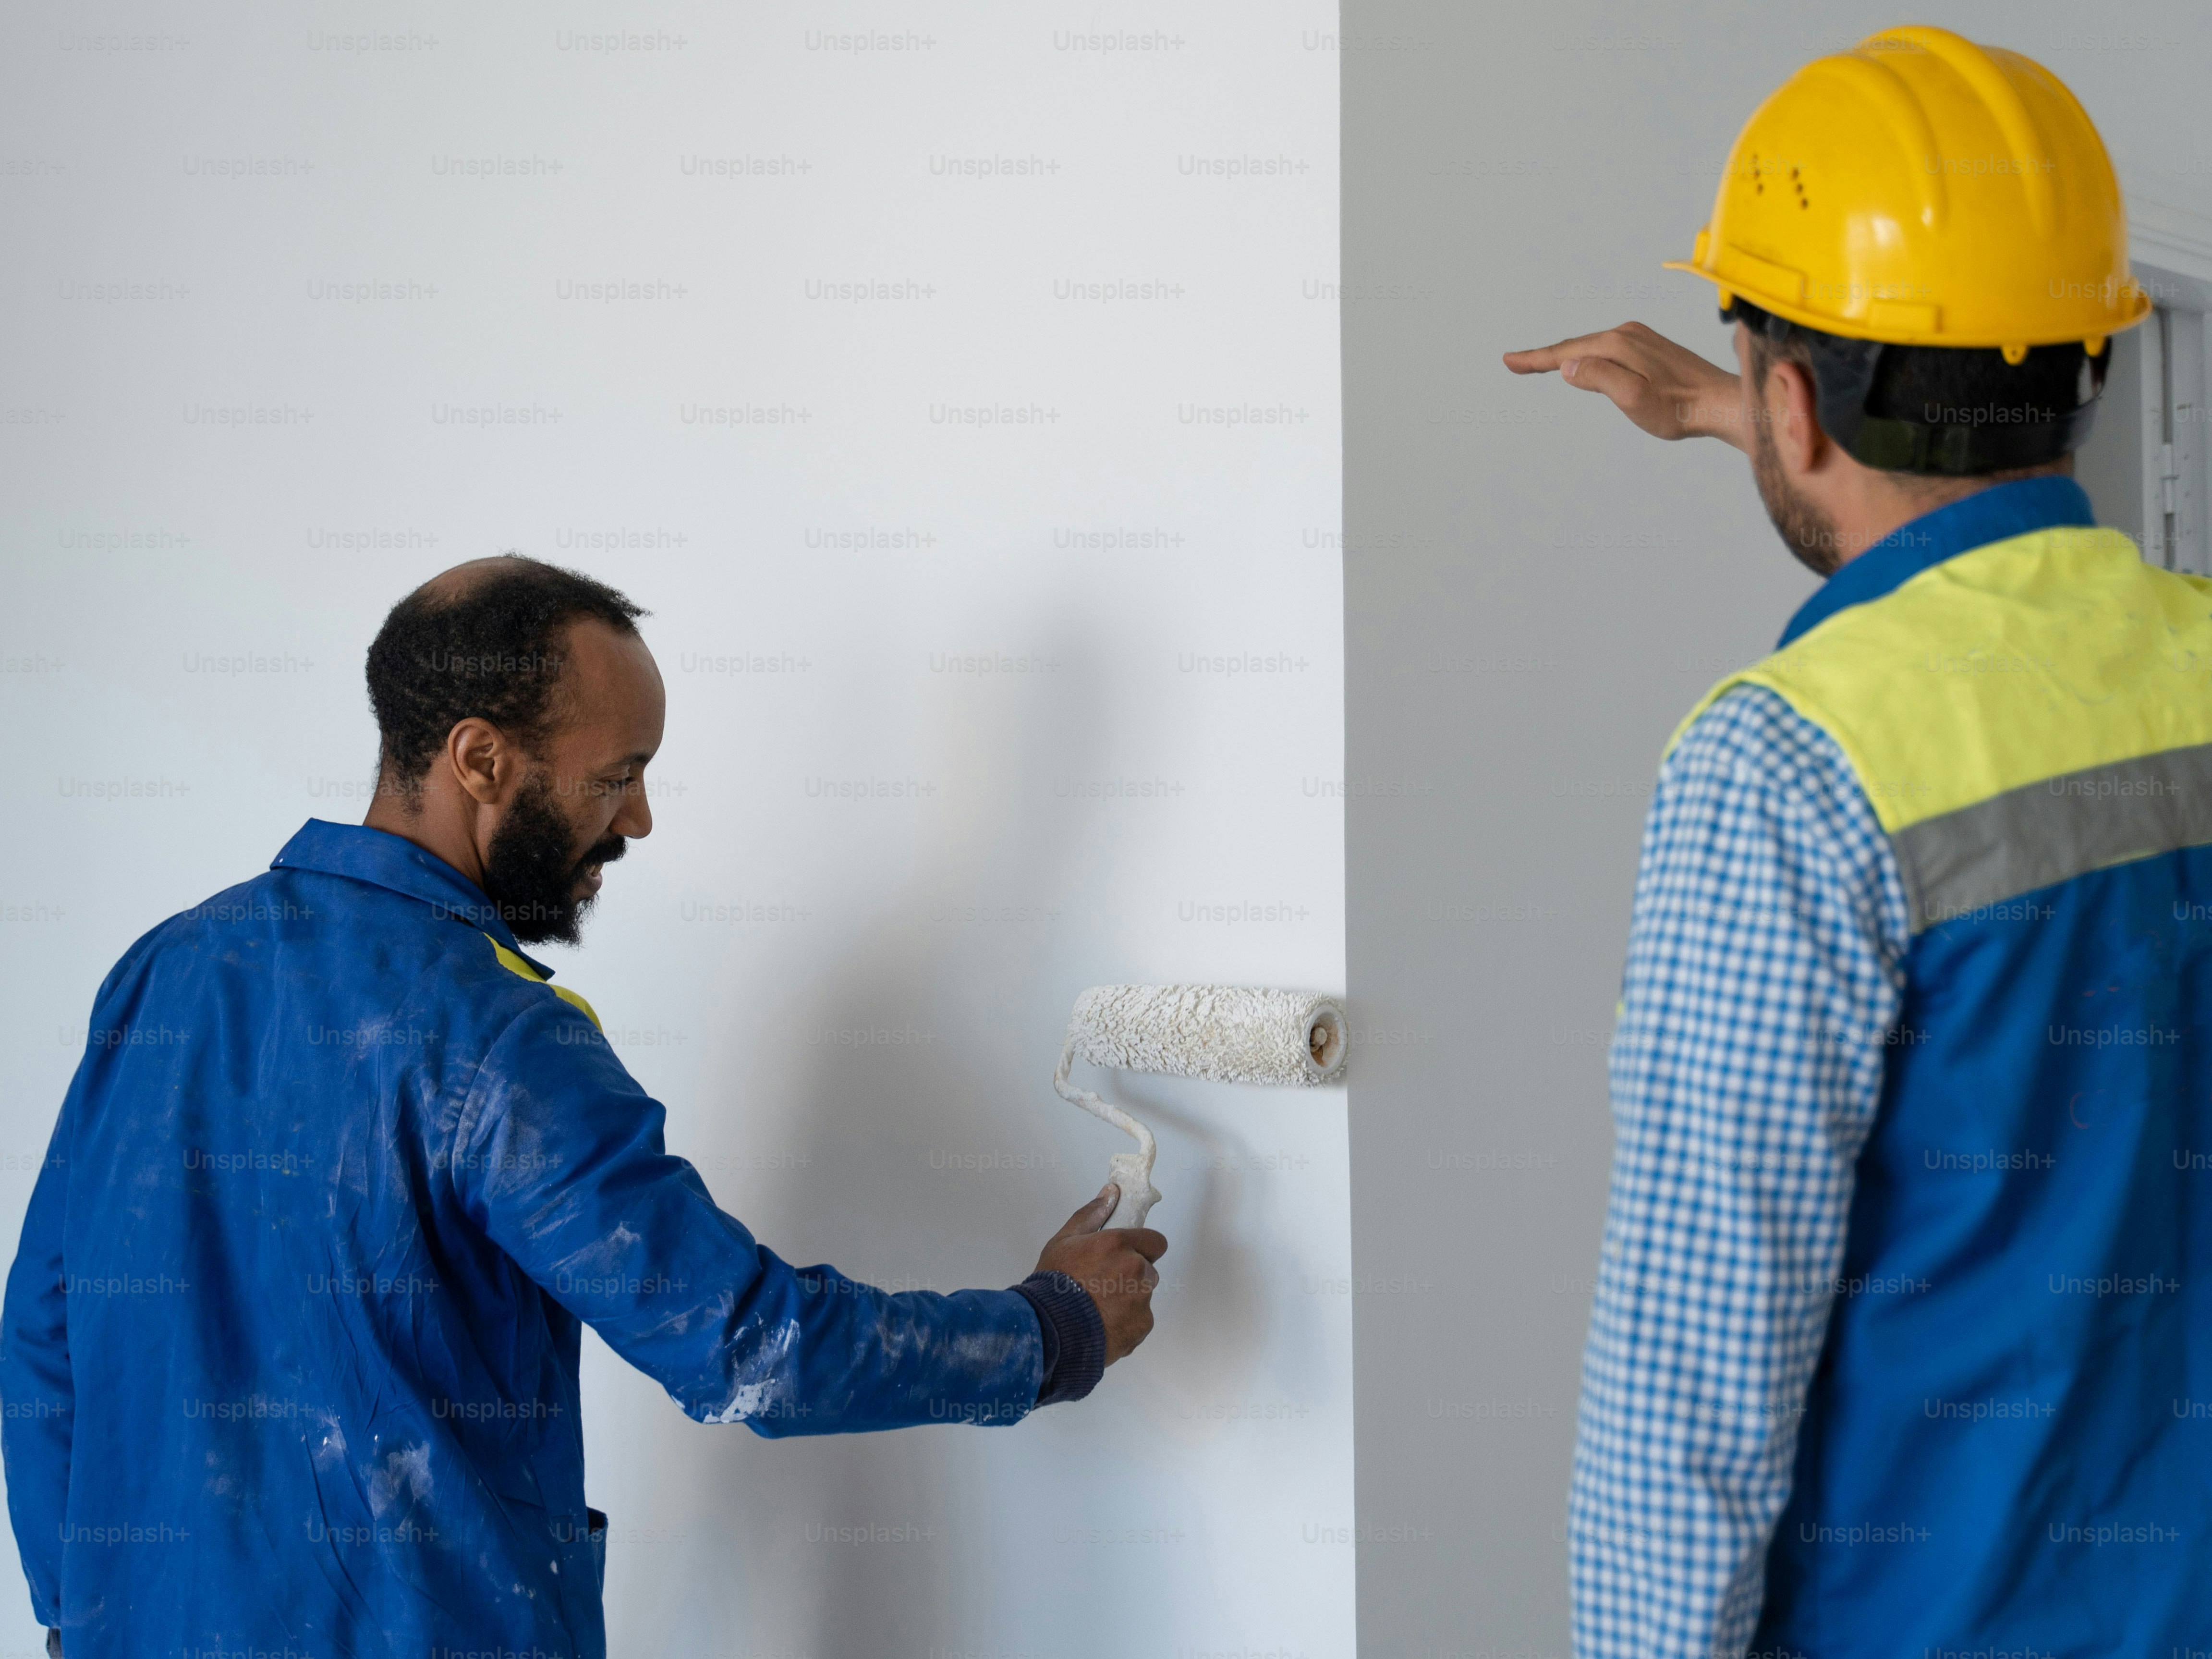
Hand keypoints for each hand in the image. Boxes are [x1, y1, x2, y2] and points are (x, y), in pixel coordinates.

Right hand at [1034, 1184, 1166, 1364]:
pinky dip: (1126, 1323)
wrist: (1048, 1330)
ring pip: (1143, 1297)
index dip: (1141, 1249)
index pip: (1155, 1242)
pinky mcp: (1141, 1326)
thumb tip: (1111, 1191)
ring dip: (1128, 1301)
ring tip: (1098, 1309)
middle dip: (1132, 1276)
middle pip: (1147, 1271)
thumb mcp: (1063, 1241)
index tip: (1123, 1257)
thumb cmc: (1052, 1282)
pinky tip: (1102, 1325)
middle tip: (1102, 1286)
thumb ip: (1091, 1214)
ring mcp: (1141, 1300)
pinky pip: (1139, 1321)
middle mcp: (1136, 1269)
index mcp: (1120, 1245)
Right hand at [1503, 321, 1746, 450]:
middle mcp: (1627, 333)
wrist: (1720, 402)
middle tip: (1514, 362)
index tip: (1508, 361)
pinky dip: (1589, 355)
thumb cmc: (1678, 408)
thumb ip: (1599, 378)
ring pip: (1592, 346)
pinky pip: (1609, 349)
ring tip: (1542, 362)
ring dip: (1567, 354)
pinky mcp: (1651, 347)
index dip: (1535, 359)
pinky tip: (1585, 362)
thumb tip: (1568, 366)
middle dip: (1545, 355)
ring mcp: (1641, 338)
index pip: (1566, 352)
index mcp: (1617, 345)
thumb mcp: (1633, 399)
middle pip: (1576, 346)